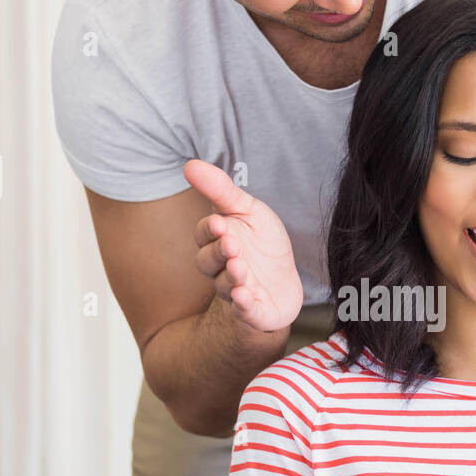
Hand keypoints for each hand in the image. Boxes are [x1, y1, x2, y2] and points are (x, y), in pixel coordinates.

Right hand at [184, 159, 303, 330]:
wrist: (285, 280)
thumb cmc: (262, 244)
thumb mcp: (247, 210)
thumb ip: (221, 190)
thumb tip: (190, 164)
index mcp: (218, 241)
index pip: (204, 235)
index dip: (210, 230)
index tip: (219, 222)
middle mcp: (222, 268)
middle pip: (209, 262)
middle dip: (219, 253)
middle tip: (232, 244)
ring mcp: (236, 290)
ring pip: (225, 286)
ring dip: (231, 277)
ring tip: (240, 268)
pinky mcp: (254, 311)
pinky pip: (244, 311)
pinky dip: (243, 306)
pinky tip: (245, 296)